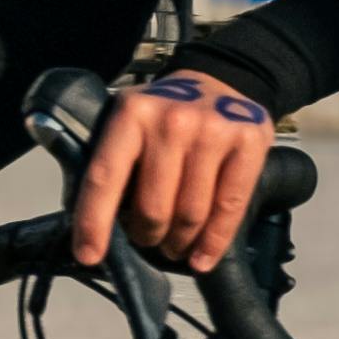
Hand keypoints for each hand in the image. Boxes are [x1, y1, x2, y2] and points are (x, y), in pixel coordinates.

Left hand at [72, 73, 273, 274]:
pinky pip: (229, 209)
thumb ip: (113, 162)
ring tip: (174, 246)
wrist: (221, 78)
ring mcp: (214, 131)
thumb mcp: (129, 120)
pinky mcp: (249, 143)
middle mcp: (173, 121)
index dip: (94, 222)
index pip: (105, 177)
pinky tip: (203, 260)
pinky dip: (214, 243)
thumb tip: (90, 225)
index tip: (89, 256)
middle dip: (146, 236)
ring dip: (178, 243)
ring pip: (191, 214)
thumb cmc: (166, 115)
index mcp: (131, 114)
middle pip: (153, 207)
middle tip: (148, 239)